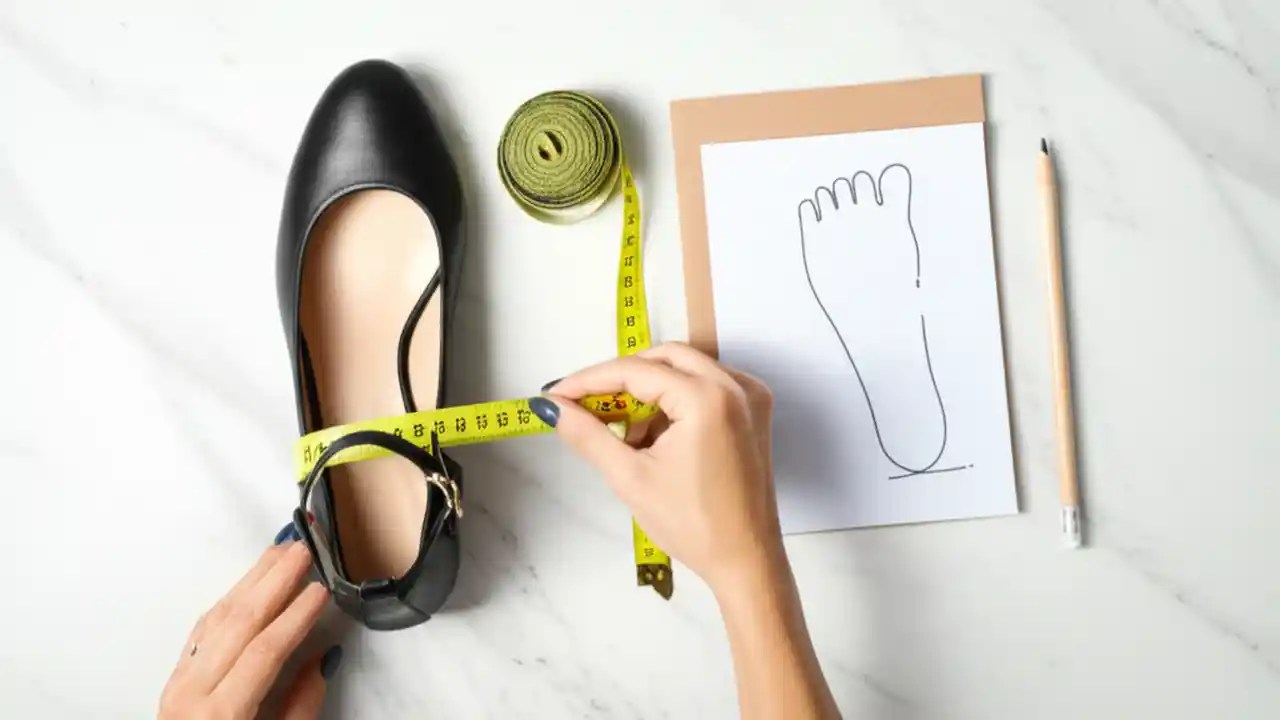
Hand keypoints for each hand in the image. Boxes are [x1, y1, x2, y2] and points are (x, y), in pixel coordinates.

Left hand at [159, 538, 338, 718]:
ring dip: (252, 580)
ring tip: (280, 551)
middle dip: (274, 581)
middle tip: (303, 548)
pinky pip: (202, 629)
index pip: (264, 651)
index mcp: (222, 715)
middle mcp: (193, 692)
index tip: (322, 588)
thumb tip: (321, 660)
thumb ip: (300, 707)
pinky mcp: (174, 680)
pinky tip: (248, 583)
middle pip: (238, 622)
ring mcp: (178, 683)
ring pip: (217, 617)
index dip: (296, 617)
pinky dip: (229, 600)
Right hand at [538, 342, 783, 593]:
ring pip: (686, 368)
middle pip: (664, 357)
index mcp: (707, 398)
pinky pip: (707, 386)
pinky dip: (677, 399)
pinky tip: (657, 436)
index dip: (589, 380)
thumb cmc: (691, 524)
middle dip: (621, 377)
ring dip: (650, 389)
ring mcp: (751, 396)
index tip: (555, 394)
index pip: (635, 371)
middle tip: (585, 403)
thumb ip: (588, 435)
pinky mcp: (755, 412)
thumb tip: (551, 407)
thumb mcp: (631, 478)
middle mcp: (735, 385)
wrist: (747, 560)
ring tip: (625, 433)